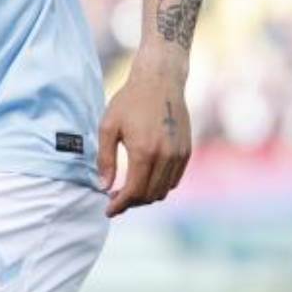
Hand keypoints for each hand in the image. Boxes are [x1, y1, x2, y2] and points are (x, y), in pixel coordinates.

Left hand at [97, 70, 191, 216]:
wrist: (160, 81)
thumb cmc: (129, 101)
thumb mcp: (108, 127)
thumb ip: (105, 159)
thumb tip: (104, 186)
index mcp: (144, 151)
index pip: (134, 192)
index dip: (120, 205)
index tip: (108, 210)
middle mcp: (166, 156)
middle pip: (150, 195)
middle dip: (131, 202)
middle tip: (114, 199)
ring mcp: (180, 155)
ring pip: (164, 190)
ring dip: (146, 196)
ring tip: (128, 189)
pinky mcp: (187, 151)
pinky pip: (174, 180)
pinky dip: (160, 186)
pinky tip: (145, 179)